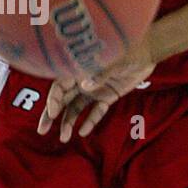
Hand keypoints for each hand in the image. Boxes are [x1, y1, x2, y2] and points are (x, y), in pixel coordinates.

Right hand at [37, 36, 154, 142]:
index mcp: (78, 68)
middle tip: (41, 131)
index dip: (54, 99)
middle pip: (62, 99)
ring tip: (63, 138)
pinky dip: (90, 121)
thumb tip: (84, 86)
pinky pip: (97, 111)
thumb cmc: (126, 49)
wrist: (146, 51)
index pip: (59, 85)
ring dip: (69, 122)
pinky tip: (83, 132)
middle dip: (51, 115)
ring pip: (77, 108)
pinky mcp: (108, 96)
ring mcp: (94, 89)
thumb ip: (99, 73)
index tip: (52, 112)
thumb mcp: (113, 59)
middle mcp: (82, 80)